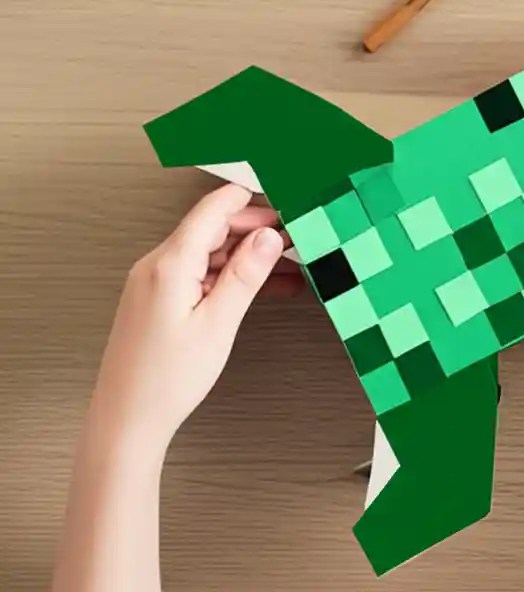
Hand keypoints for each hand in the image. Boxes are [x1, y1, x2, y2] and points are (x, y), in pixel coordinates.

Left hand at [92, 184, 302, 450]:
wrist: (127, 418)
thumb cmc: (165, 380)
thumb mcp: (218, 324)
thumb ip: (246, 275)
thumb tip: (269, 238)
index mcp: (169, 265)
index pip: (213, 209)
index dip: (251, 202)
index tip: (284, 202)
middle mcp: (157, 266)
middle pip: (213, 228)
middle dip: (257, 230)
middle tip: (297, 240)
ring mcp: (155, 282)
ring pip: (210, 252)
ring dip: (248, 255)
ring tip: (289, 268)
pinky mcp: (159, 299)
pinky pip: (200, 272)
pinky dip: (231, 275)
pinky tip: (259, 287)